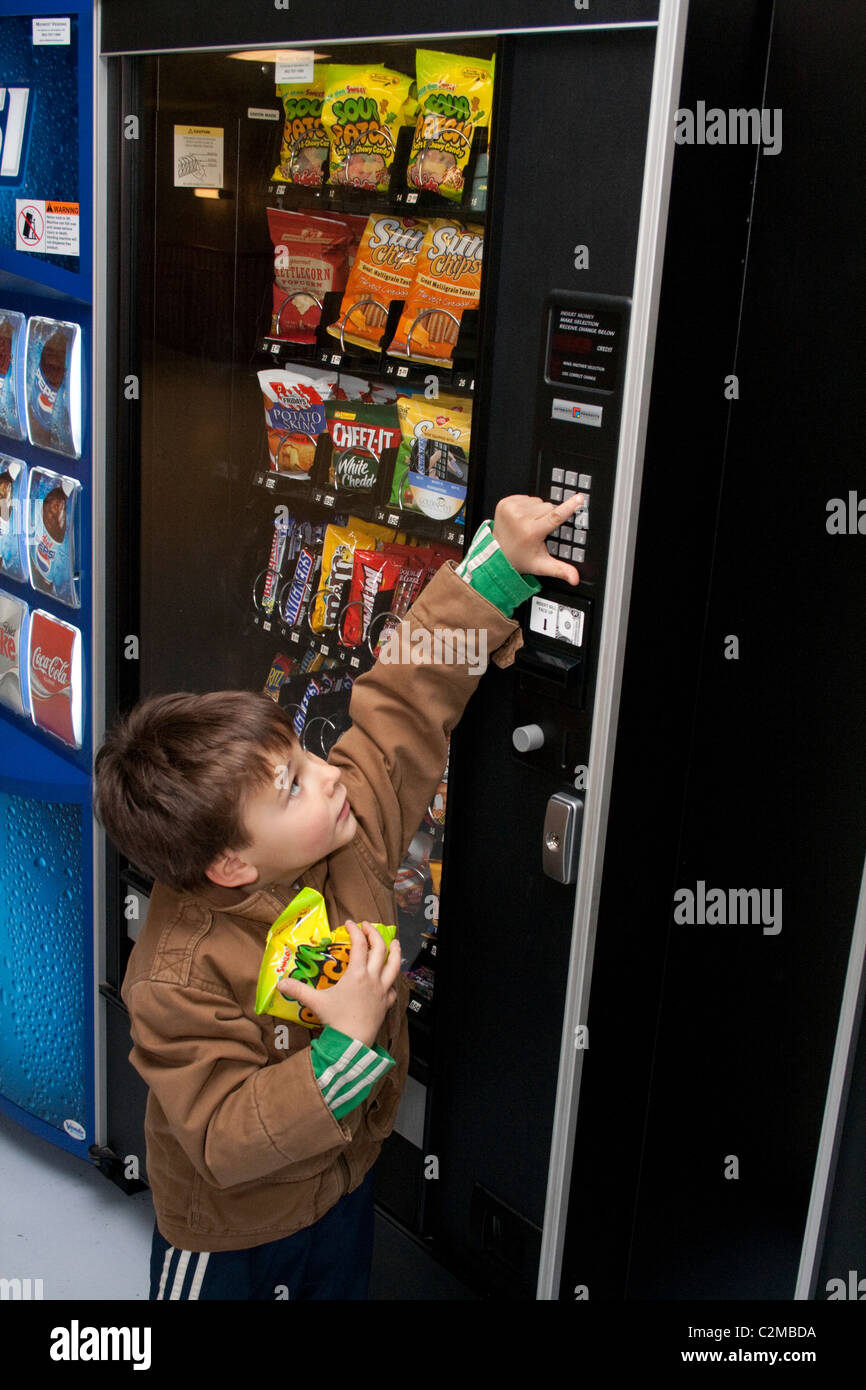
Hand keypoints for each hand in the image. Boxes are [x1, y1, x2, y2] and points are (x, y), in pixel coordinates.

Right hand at [276, 921, 401, 1047]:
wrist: (352, 1043)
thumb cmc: (336, 1021)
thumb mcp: (315, 1002)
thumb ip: (298, 990)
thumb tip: (280, 983)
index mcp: (357, 974)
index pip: (359, 944)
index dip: (355, 930)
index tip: (349, 923)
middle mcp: (372, 978)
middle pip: (380, 949)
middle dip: (374, 934)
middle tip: (368, 926)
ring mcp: (382, 990)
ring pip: (395, 966)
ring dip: (396, 951)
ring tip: (394, 942)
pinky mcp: (386, 1003)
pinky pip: (393, 988)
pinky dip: (392, 980)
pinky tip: (390, 979)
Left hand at [492, 493, 584, 585]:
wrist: (497, 553)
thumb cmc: (519, 558)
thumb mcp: (541, 566)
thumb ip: (560, 570)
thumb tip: (575, 579)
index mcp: (531, 532)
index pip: (555, 517)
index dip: (569, 506)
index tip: (579, 498)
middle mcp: (520, 518)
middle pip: (549, 507)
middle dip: (548, 516)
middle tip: (539, 530)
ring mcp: (511, 509)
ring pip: (538, 501)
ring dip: (537, 511)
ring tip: (529, 524)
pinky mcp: (505, 502)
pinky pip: (526, 498)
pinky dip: (527, 506)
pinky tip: (522, 518)